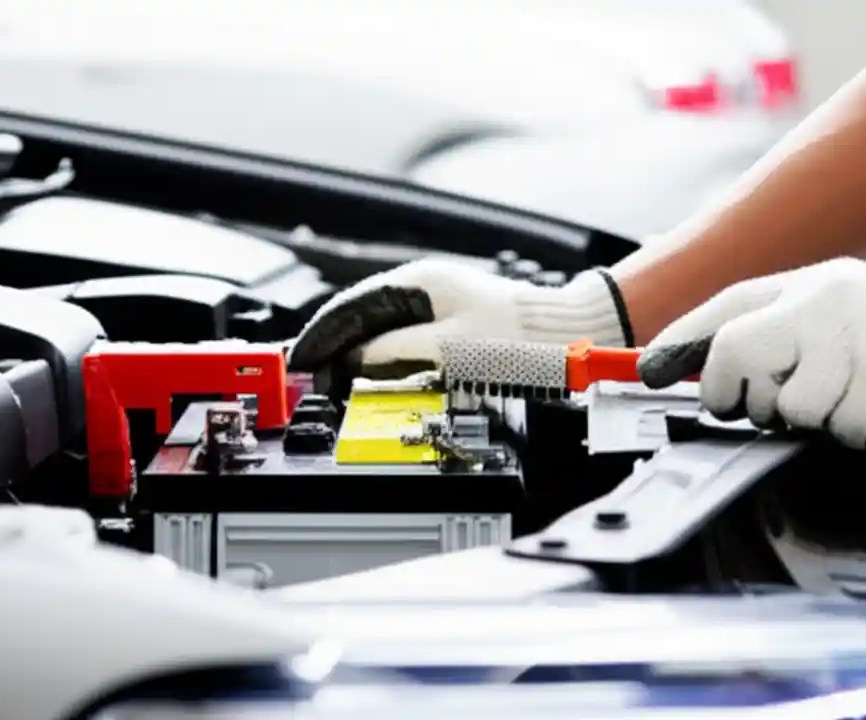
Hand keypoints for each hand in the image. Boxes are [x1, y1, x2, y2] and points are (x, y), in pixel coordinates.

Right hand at [285, 258, 629, 371]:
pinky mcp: (448, 320)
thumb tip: (354, 359)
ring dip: (353, 353)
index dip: (320, 336)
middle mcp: (421, 286)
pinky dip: (380, 355)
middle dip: (332, 347)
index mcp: (415, 282)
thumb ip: (393, 352)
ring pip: (378, 327)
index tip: (299, 360)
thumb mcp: (446, 349)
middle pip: (360, 316)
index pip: (350, 307)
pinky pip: (400, 336)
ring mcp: (434, 302)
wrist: (565, 333)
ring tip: (331, 379)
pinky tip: (370, 372)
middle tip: (309, 378)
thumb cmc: (516, 336)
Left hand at [638, 257, 865, 448]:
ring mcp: (858, 340)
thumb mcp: (834, 317)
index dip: (680, 342)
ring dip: (812, 418)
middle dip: (741, 393)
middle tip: (772, 402)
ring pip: (788, 406)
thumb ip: (769, 331)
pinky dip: (854, 430)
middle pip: (735, 355)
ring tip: (852, 398)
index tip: (646, 369)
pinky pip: (839, 429)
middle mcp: (827, 301)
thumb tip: (687, 367)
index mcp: (810, 285)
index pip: (725, 308)